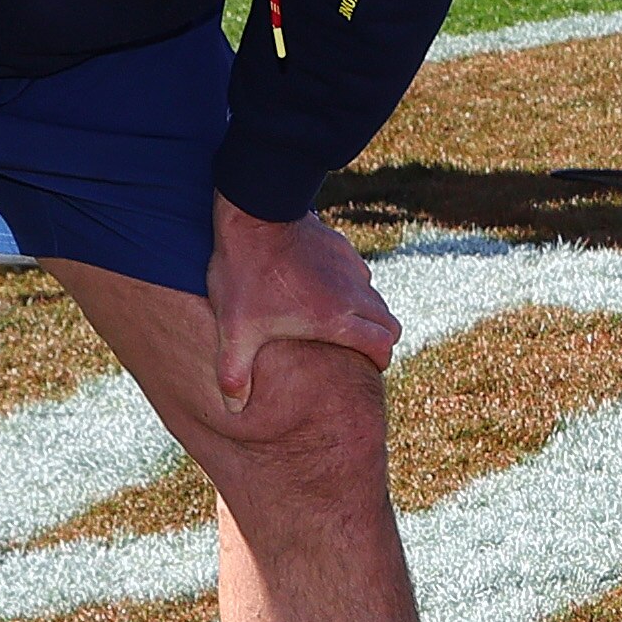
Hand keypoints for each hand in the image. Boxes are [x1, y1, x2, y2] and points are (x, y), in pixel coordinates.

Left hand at [209, 197, 399, 406]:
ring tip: (338, 321)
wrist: (254, 213)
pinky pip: (358, 273)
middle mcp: (352, 294)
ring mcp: (349, 266)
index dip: (380, 360)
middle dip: (380, 340)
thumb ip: (234, 372)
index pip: (382, 345)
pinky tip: (323, 287)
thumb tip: (232, 408)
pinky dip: (351, 286)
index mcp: (336, 319)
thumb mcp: (235, 328)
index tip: (368, 366)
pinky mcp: (340, 246)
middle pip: (389, 323)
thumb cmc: (245, 274)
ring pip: (374, 297)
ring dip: (366, 312)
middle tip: (357, 349)